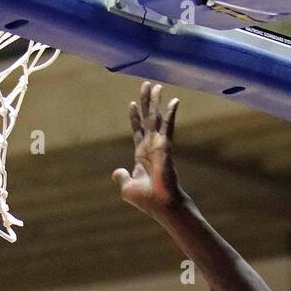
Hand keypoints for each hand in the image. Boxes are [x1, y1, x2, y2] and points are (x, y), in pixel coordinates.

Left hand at [112, 82, 182, 217]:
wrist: (161, 205)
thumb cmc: (147, 199)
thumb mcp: (127, 187)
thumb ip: (122, 177)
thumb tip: (117, 172)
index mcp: (141, 155)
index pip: (138, 131)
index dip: (135, 117)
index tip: (132, 103)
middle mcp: (151, 147)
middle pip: (147, 119)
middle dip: (146, 102)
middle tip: (147, 84)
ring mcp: (159, 145)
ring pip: (157, 118)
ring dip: (156, 102)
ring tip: (156, 85)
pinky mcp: (165, 147)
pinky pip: (168, 127)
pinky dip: (170, 114)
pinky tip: (173, 101)